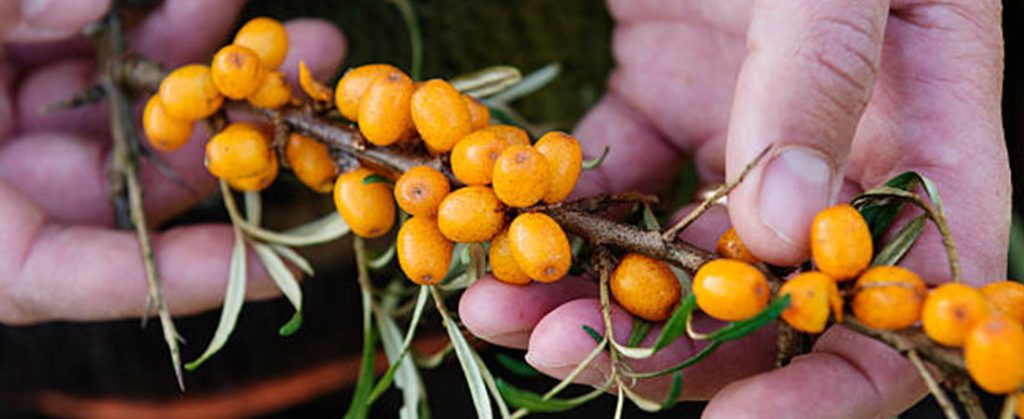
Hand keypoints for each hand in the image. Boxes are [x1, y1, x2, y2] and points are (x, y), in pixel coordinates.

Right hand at [0, 0, 344, 323]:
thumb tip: (92, 3)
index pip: (86, 276)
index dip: (191, 276)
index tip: (285, 271)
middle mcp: (17, 185)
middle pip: (148, 178)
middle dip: (242, 138)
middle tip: (313, 105)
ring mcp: (27, 128)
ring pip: (143, 108)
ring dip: (220, 71)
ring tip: (299, 44)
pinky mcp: (33, 74)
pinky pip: (112, 56)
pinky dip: (167, 29)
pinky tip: (212, 4)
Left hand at [461, 0, 1008, 415]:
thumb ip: (819, 76)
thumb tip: (788, 230)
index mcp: (925, 118)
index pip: (918, 290)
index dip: (841, 378)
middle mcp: (835, 142)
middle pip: (773, 295)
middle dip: (670, 347)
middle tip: (562, 354)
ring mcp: (740, 125)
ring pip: (674, 252)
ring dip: (586, 293)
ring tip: (500, 312)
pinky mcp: (658, 97)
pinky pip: (609, 182)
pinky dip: (551, 215)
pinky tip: (491, 238)